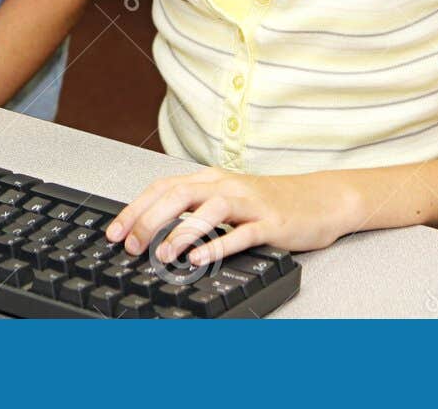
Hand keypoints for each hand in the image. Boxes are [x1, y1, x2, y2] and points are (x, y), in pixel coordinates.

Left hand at [104, 166, 362, 267]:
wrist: (322, 199)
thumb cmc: (272, 202)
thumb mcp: (228, 199)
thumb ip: (196, 209)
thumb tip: (156, 229)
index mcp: (212, 179)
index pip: (163, 187)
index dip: (136, 209)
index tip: (114, 232)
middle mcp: (227, 186)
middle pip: (179, 193)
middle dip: (149, 219)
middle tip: (132, 245)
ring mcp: (249, 203)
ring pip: (208, 209)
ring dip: (180, 232)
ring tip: (161, 254)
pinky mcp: (271, 222)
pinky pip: (241, 233)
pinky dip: (217, 245)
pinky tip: (199, 258)